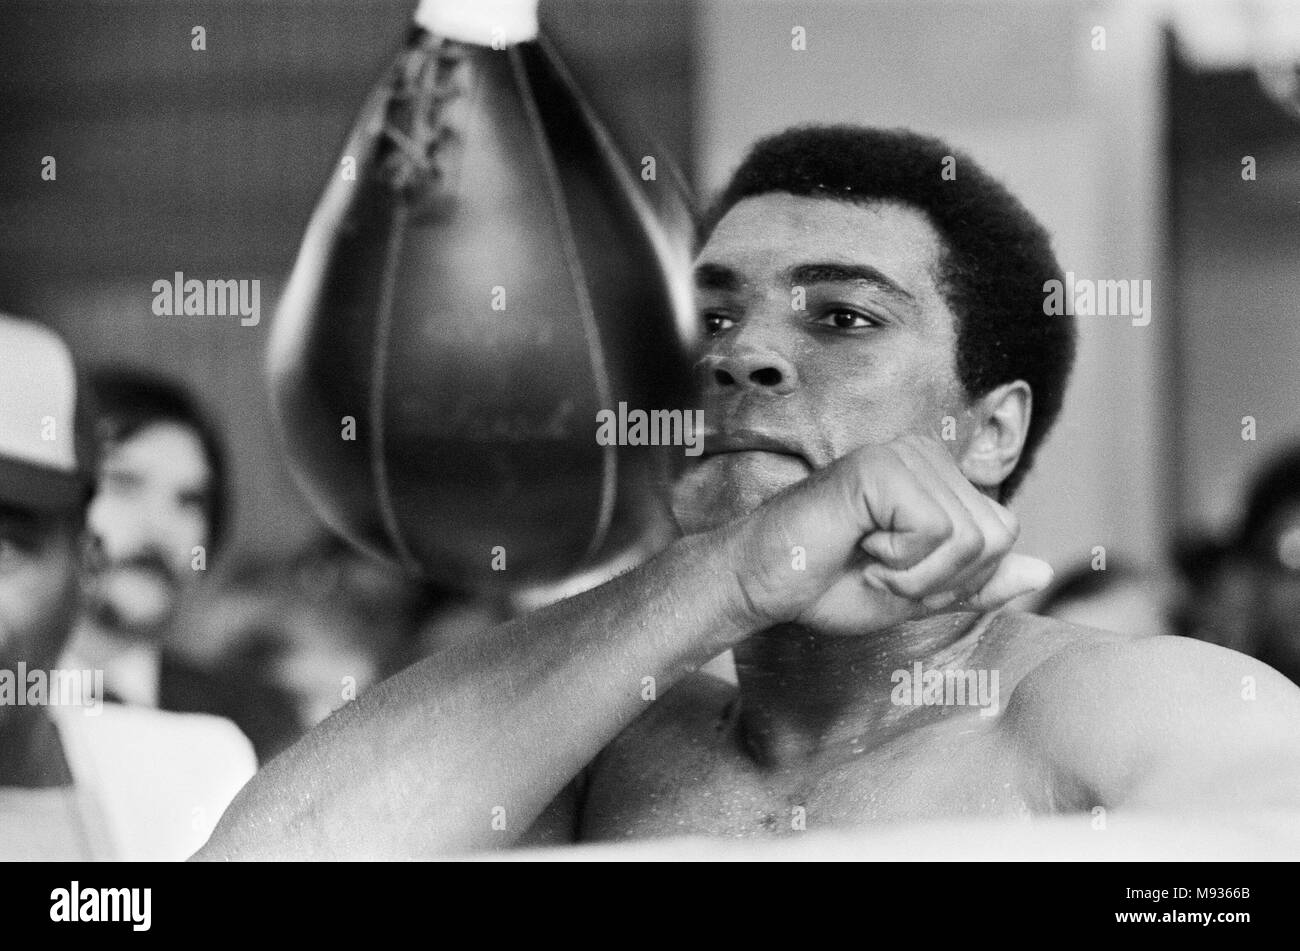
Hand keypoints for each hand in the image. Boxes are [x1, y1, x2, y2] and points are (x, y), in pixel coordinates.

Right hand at [722, 434, 1052, 634]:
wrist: (762, 584)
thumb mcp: (918, 594)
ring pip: (971, 539)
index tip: (897, 575)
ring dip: (917, 575)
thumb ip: (978, 582)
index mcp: (937, 476)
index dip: (958, 578)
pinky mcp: (881, 468)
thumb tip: (1044, 570)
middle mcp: (926, 454)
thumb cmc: (826, 585)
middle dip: (941, 579)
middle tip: (881, 571)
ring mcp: (903, 455)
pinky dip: (900, 562)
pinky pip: (938, 533)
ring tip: (868, 559)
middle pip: (996, 536)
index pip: (1002, 533)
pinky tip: (858, 546)